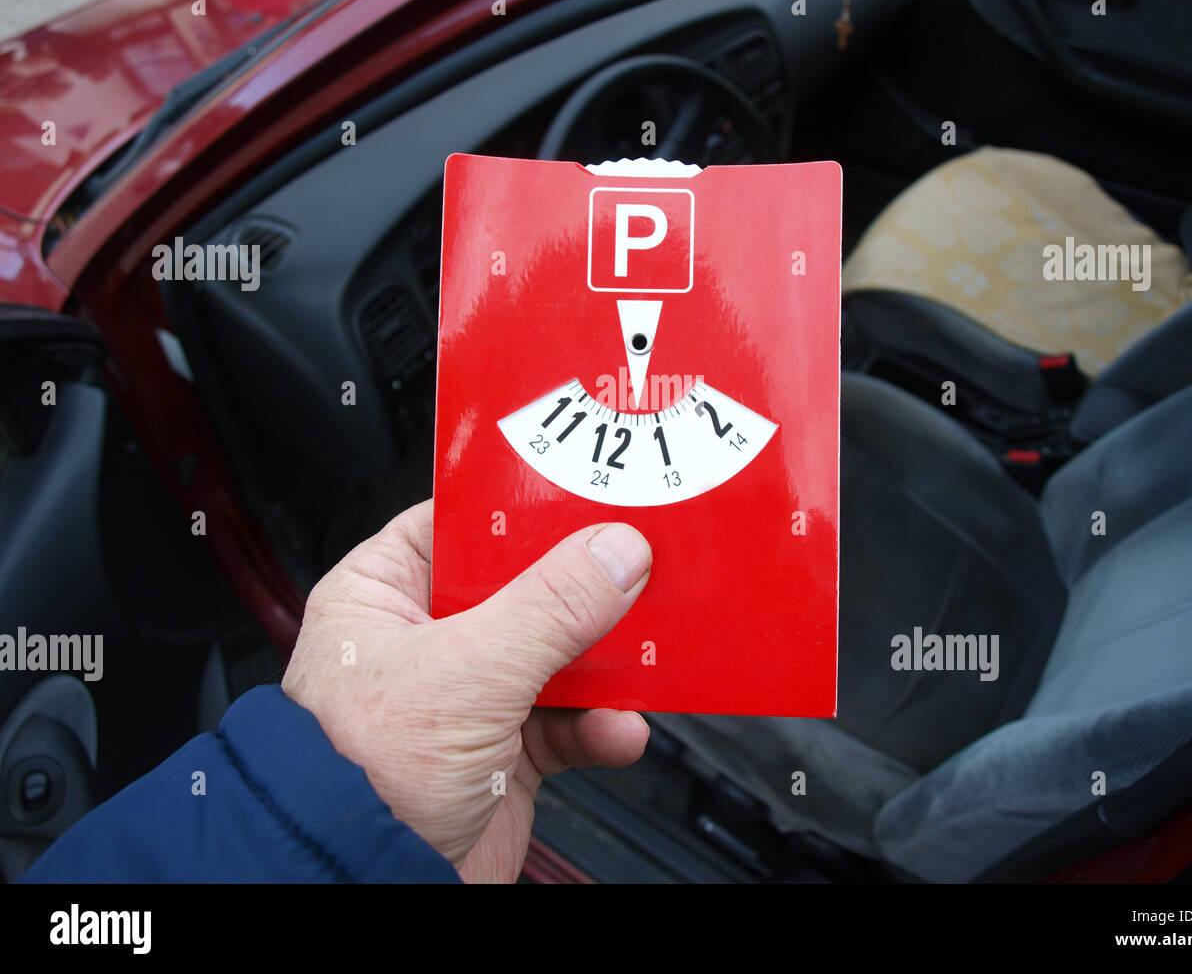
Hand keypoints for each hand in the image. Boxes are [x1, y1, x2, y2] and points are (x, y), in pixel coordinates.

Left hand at [281, 499, 651, 882]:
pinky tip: (618, 729)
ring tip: (644, 651)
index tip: (590, 494)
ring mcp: (469, 696)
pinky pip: (570, 721)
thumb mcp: (464, 672)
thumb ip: (549, 607)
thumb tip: (618, 553)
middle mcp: (426, 639)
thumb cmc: (356, 778)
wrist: (362, 887)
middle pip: (524, 586)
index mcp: (384, 593)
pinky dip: (601, 725)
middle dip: (586, 586)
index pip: (462, 524)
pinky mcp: (506, 750)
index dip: (526, 507)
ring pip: (558, 653)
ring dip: (605, 661)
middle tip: (639, 566)